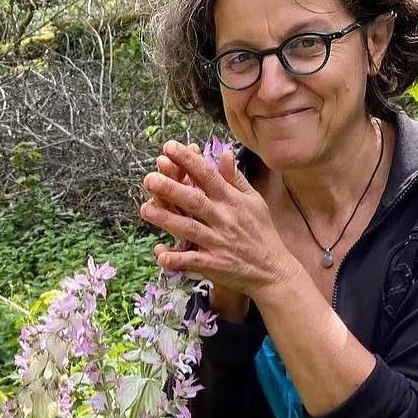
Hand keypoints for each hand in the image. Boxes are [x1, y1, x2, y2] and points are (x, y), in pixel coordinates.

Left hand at [140, 141, 299, 301]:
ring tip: (144, 210)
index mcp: (232, 201)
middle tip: (149, 178)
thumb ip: (235, 178)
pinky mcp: (216, 265)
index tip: (169, 147)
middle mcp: (224, 219)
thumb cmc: (262, 232)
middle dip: (171, 189)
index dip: (188, 161)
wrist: (273, 271)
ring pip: (189, 228)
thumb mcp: (254, 201)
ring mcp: (219, 242)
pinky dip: (177, 259)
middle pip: (194, 200)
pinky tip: (159, 254)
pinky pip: (192, 261)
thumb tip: (223, 152)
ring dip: (166, 220)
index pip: (208, 176)